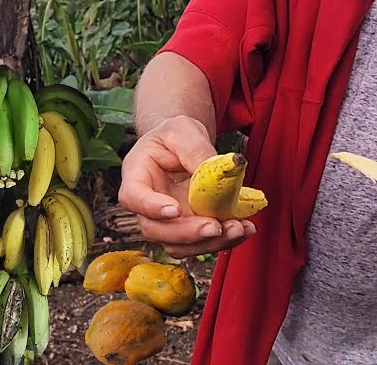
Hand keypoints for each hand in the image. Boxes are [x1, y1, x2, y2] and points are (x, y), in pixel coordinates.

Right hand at [118, 115, 255, 257]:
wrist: (184, 146)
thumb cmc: (176, 136)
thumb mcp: (183, 130)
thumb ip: (196, 150)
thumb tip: (217, 175)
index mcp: (137, 175)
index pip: (132, 197)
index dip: (151, 208)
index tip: (174, 209)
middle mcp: (147, 205)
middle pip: (155, 230)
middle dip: (188, 233)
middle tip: (216, 226)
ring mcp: (167, 221)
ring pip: (179, 245)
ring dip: (209, 243)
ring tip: (238, 227)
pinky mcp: (189, 229)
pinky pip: (201, 243)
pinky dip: (224, 240)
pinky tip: (243, 228)